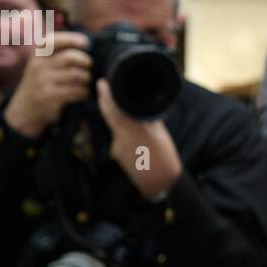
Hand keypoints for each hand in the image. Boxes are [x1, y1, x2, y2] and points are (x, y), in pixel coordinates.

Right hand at [3, 33, 91, 138]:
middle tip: (90, 66)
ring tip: (87, 81)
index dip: (72, 39)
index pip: (53, 40)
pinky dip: (84, 92)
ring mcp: (43, 81)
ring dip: (86, 79)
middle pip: (70, 57)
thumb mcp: (41, 64)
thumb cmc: (41, 82)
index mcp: (37, 55)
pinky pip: (75, 90)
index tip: (86, 42)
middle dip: (85, 61)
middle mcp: (38, 65)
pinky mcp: (49, 96)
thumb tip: (87, 43)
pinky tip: (83, 93)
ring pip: (75, 75)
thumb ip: (57, 53)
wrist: (25, 108)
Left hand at [97, 79, 183, 199]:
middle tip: (104, 89)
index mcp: (136, 126)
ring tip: (138, 130)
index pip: (114, 107)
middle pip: (111, 115)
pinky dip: (125, 137)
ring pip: (115, 128)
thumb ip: (146, 118)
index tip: (102, 84)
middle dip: (108, 103)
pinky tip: (136, 143)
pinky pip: (118, 139)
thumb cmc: (164, 156)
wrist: (162, 183)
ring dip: (121, 124)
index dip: (106, 95)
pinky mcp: (117, 155)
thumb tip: (138, 106)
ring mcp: (117, 146)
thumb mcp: (159, 132)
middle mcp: (123, 135)